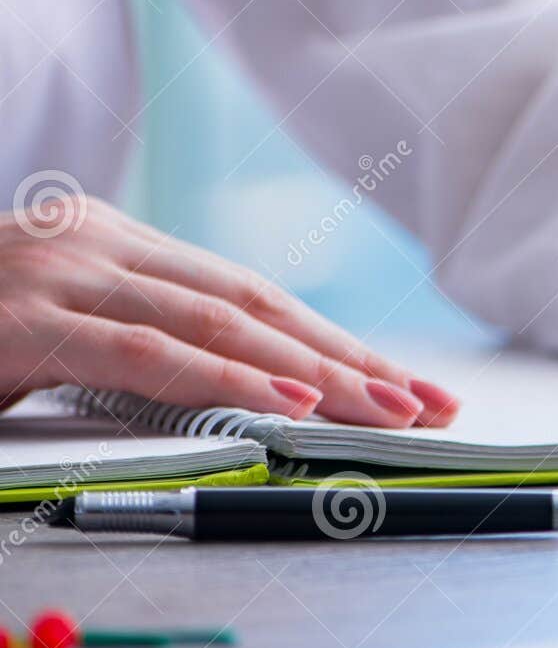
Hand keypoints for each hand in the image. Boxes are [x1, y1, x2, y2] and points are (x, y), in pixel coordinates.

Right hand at [0, 195, 458, 426]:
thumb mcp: (55, 335)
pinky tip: (290, 403)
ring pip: (221, 319)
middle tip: (427, 401)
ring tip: (385, 408)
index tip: (405, 383)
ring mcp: (61, 269)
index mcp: (114, 242)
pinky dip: (227, 377)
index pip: (252, 294)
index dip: (335, 341)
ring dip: (315, 370)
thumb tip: (242, 394)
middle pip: (258, 302)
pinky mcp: (22, 315)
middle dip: (351, 356)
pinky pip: (145, 352)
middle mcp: (98, 239)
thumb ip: (136, 351)